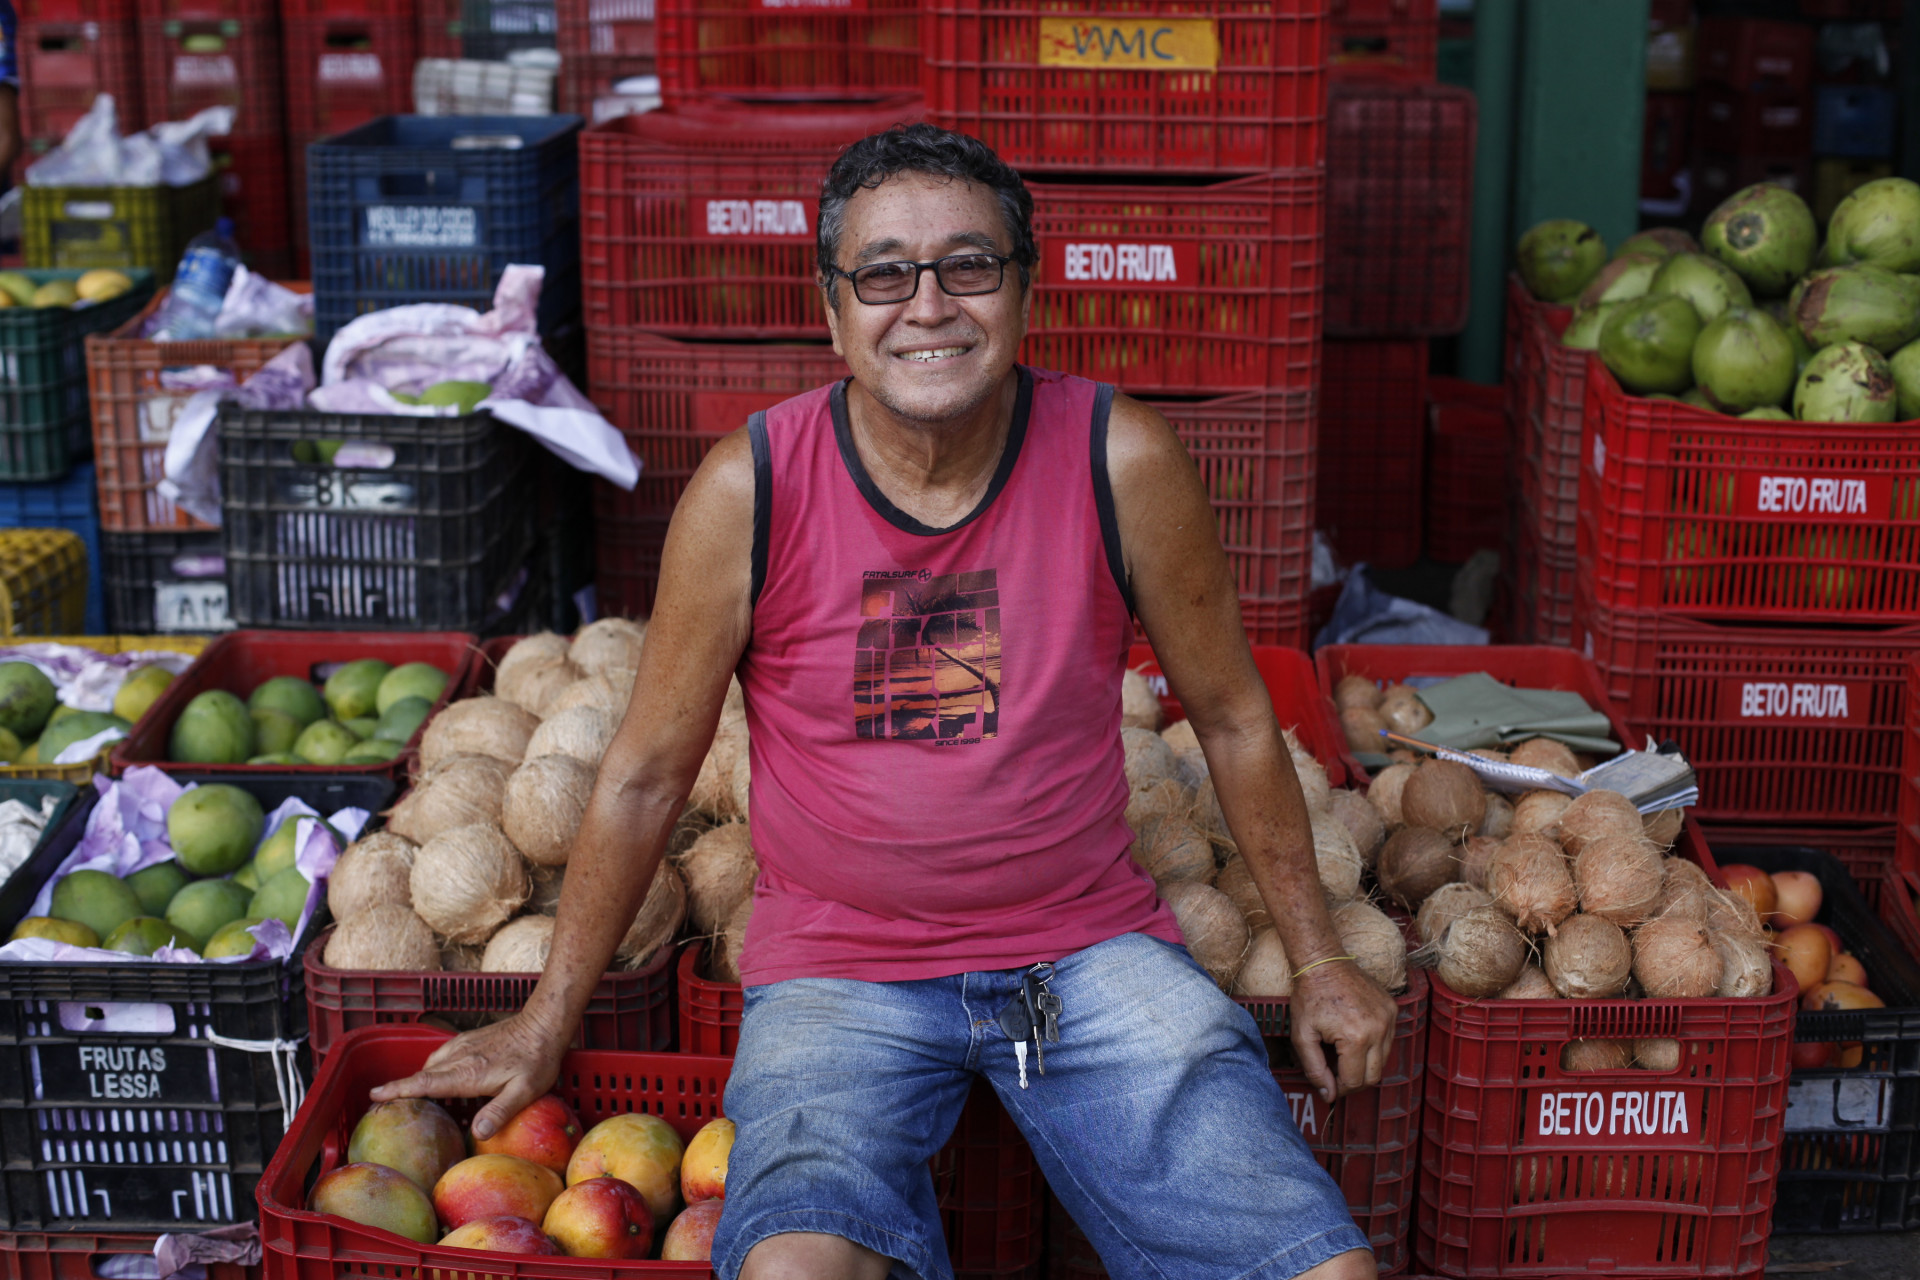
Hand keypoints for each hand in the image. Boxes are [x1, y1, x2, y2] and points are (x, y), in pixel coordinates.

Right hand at [369, 1009, 570, 1139]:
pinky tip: (441, 1078)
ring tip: (410, 1095)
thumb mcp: (525, 1091)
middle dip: (400, 1086)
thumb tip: (477, 1133)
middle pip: (422, 1073)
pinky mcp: (470, 1039)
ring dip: (418, 1077)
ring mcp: (464, 1045)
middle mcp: (459, 1057)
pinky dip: (433, 1068)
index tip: (374, 1093)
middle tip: (382, 1101)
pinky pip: (442, 1056)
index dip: (398, 1089)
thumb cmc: (537, 1059)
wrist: (545, 1023)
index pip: (425, 1082)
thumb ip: (500, 1111)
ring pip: (431, 1063)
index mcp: (467, 1072)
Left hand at [1288, 959, 1396, 1102]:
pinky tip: (1356, 1038)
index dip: (1340, 1089)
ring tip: (1345, 1056)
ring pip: (1384, 1060)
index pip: (1354, 1081)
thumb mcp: (1303, 1036)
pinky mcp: (1393, 1009)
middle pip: (1373, 1076)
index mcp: (1356, 1038)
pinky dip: (1375, 1047)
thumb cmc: (1309, 997)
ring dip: (1365, 1065)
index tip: (1329, 1086)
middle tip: (1337, 1076)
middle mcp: (1379, 1030)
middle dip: (1355, 1082)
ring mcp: (1389, 1018)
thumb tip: (1328, 1095)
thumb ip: (1315, 1069)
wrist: (1323, 962)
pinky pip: (1389, 1040)